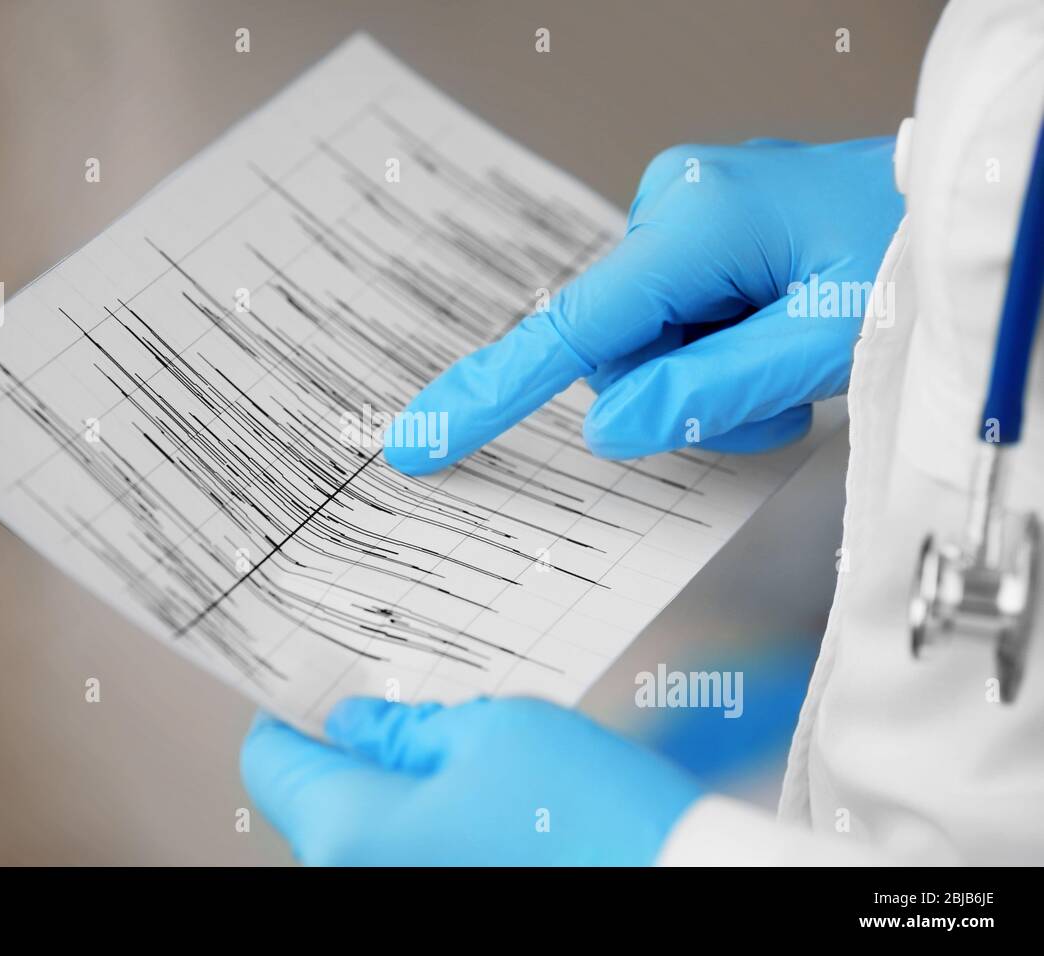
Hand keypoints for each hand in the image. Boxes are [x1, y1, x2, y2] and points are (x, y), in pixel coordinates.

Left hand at [240, 697, 701, 865]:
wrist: (674, 882)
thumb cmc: (586, 814)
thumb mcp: (490, 732)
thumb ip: (406, 729)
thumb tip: (354, 724)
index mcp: (349, 831)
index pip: (271, 762)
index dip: (288, 710)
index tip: (311, 675)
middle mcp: (357, 879)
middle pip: (318, 797)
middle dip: (353, 741)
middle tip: (400, 691)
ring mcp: (401, 896)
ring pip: (365, 827)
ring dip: (395, 779)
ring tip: (454, 733)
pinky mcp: (443, 902)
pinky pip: (405, 852)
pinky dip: (424, 815)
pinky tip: (476, 782)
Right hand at [385, 138, 903, 473]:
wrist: (949, 207)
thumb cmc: (902, 256)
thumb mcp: (819, 344)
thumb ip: (707, 392)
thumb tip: (606, 429)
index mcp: (693, 224)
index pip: (570, 331)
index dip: (491, 394)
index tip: (421, 442)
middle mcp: (674, 206)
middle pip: (617, 350)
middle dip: (679, 392)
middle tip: (769, 397)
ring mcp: (684, 216)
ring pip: (646, 345)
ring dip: (707, 379)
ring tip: (787, 368)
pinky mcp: (697, 233)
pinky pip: (672, 321)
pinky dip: (716, 353)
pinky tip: (771, 340)